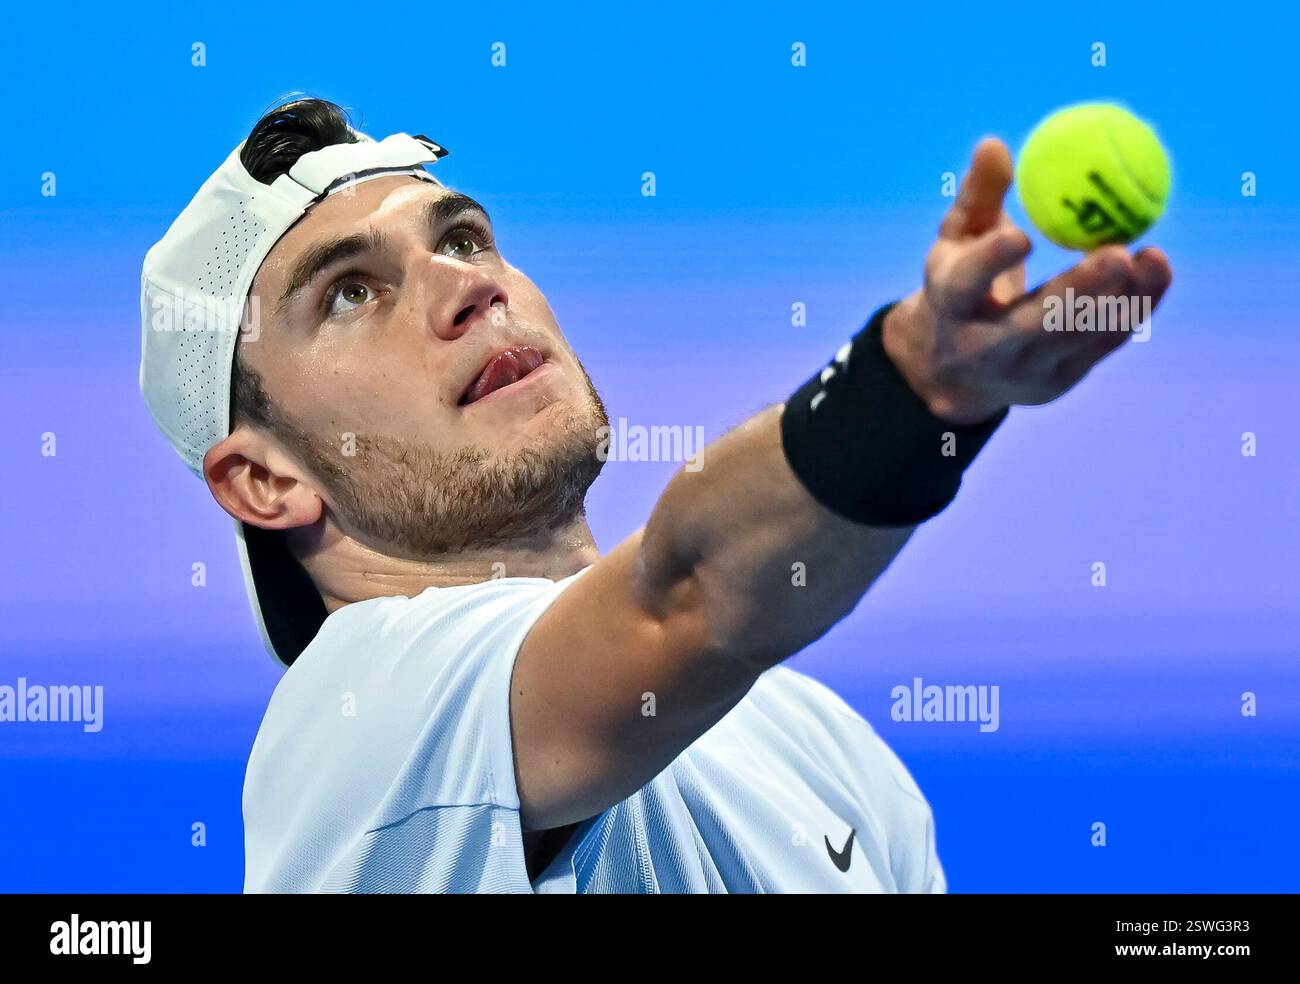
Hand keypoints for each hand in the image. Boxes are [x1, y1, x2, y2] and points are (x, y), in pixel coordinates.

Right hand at [882, 137, 1173, 425]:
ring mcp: (1025, 371)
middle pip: (1032, 325)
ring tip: (1148, 256)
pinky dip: (1134, 305)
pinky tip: (1155, 269)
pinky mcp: (1060, 380)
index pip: (966, 286)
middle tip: (1115, 253)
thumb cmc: (960, 282)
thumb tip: (994, 144)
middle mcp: (983, 347)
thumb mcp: (958, 239)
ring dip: (1119, 297)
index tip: (1024, 236)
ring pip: (1078, 336)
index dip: (992, 263)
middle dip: (1076, 293)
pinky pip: (1105, 341)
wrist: (955, 367)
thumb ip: (978, 196)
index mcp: (949, 305)